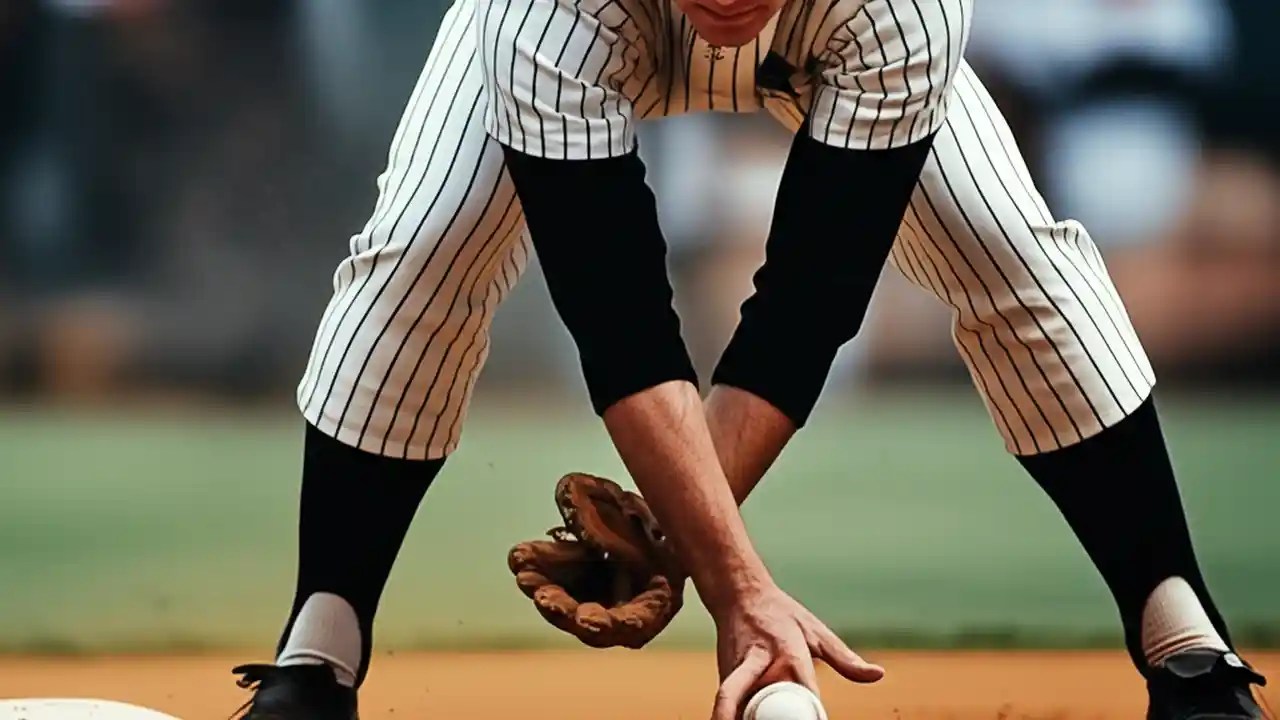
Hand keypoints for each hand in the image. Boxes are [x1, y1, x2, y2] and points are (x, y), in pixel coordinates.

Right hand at [710, 584, 883, 719]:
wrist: (738, 596)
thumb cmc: (782, 616)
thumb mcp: (816, 633)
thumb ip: (846, 659)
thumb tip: (878, 675)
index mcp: (790, 654)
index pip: (805, 694)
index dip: (812, 712)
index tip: (816, 716)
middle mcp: (760, 664)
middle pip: (758, 703)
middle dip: (765, 715)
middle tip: (782, 718)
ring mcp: (735, 672)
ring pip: (736, 704)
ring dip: (741, 715)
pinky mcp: (723, 679)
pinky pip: (731, 704)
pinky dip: (737, 715)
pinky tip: (742, 718)